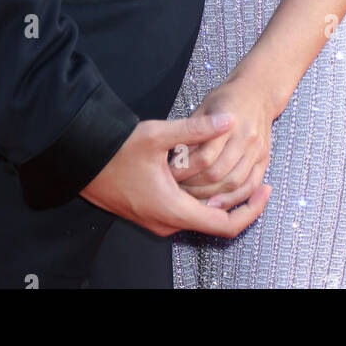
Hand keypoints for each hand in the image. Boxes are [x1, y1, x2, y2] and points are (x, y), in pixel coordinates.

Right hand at [80, 113, 270, 236]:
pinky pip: (185, 213)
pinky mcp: (150, 213)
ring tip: (239, 176)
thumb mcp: (158, 134)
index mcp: (173, 209)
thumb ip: (197, 129)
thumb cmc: (115, 150)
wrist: (80, 159)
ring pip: (199, 218)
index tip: (265, 190)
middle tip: (259, 182)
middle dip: (240, 205)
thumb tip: (229, 120)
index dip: (251, 210)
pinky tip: (209, 177)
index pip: (224, 224)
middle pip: (215, 223)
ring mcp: (157, 221)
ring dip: (221, 202)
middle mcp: (167, 222)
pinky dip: (203, 200)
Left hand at [170, 78, 275, 209]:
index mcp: (228, 122)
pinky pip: (250, 185)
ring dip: (212, 196)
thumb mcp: (204, 106)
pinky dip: (234, 198)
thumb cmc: (226, 98)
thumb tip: (174, 158)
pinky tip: (218, 203)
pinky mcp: (265, 159)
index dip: (184, 169)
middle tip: (178, 191)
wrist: (258, 92)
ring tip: (194, 201)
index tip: (169, 175)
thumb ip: (192, 131)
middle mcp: (245, 138)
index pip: (204, 156)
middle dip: (195, 186)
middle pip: (218, 173)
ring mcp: (257, 150)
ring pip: (235, 183)